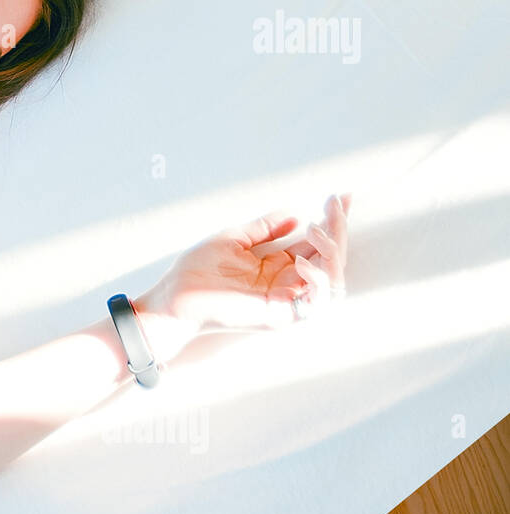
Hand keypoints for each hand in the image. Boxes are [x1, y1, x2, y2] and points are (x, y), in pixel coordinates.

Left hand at [143, 192, 352, 335]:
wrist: (173, 296)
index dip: (332, 222)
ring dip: (332, 252)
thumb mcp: (234, 238)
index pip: (316, 245)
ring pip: (333, 281)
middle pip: (330, 259)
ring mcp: (286, 301)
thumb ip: (264, 228)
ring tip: (315, 229)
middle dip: (337, 230)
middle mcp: (287, 284)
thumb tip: (295, 214)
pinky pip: (316, 302)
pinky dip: (319, 280)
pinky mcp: (281, 316)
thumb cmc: (196, 271)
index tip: (341, 196)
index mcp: (276, 267)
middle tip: (334, 204)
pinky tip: (303, 262)